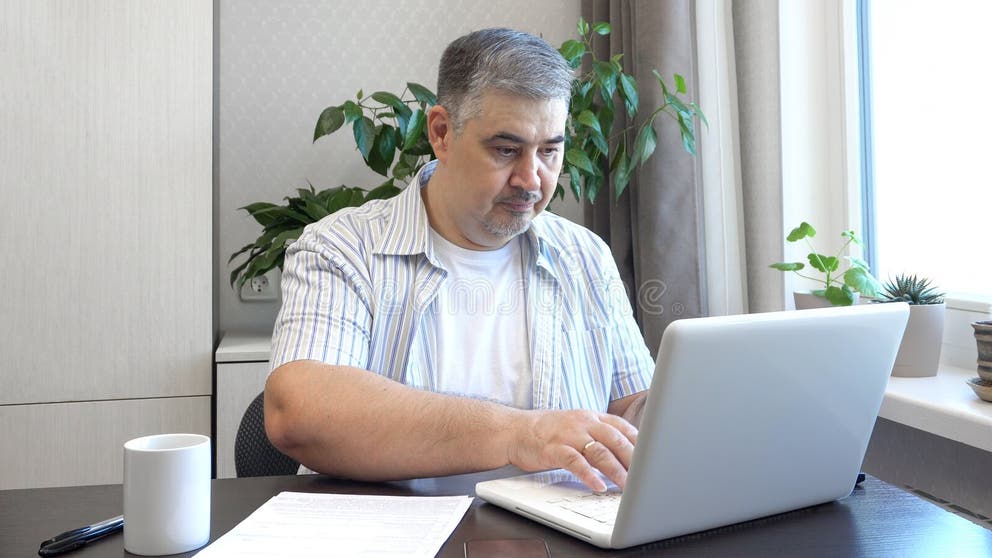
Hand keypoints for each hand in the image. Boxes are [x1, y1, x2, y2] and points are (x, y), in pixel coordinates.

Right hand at [506, 409, 637, 491]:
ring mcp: (569, 435)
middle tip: (646, 476)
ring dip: (616, 470)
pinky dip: (589, 475)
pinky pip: (576, 462)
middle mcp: (583, 423)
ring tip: (628, 486)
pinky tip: (598, 486)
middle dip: (634, 459)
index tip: (652, 458)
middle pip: (616, 439)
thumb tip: (626, 451)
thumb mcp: (578, 425)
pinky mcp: (554, 449)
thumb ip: (599, 434)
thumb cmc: (549, 432)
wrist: (516, 430)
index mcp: (591, 417)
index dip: (640, 443)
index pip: (622, 427)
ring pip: (600, 452)